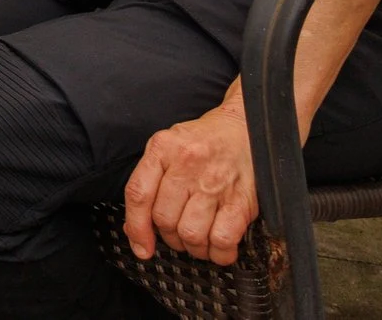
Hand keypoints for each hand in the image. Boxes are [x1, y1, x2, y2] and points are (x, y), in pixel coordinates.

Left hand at [124, 101, 257, 265]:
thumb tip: (135, 229)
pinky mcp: (242, 199)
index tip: (141, 248)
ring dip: (193, 247)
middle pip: (165, 219)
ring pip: (191, 234)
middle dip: (170, 237)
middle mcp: (187, 164)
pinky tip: (218, 246)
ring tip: (198, 240)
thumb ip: (147, 182)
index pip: (139, 194)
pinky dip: (219, 253)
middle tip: (179, 233)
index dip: (136, 227)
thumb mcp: (166, 148)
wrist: (245, 127)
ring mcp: (215, 182)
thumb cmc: (202, 142)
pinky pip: (223, 239)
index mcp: (163, 148)